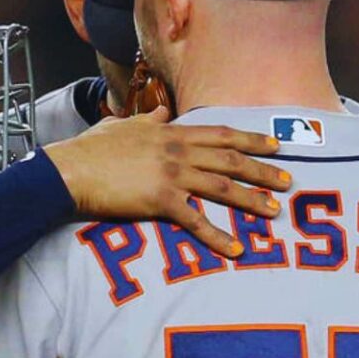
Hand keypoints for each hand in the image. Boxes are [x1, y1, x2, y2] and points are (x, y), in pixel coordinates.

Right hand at [43, 106, 290, 258]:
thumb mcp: (123, 126)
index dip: (250, 140)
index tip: (274, 145)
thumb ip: (149, 118)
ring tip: (275, 211)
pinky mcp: (159, 201)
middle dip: (262, 170)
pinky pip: (195, 221)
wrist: (70, 170)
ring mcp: (170, 175)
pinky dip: (217, 236)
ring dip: (252, 199)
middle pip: (229, 160)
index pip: (219, 134)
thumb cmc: (92, 149)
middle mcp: (176, 151)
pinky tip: (235, 249)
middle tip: (288, 180)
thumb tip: (165, 108)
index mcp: (170, 133)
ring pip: (221, 187)